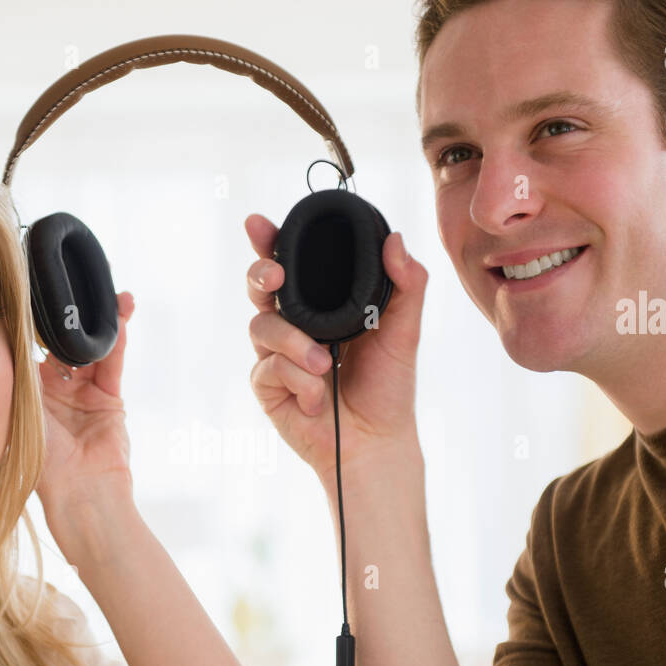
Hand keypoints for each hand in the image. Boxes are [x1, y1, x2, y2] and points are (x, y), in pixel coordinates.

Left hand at [34, 291, 135, 526]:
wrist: (79, 493)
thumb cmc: (42, 460)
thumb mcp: (22, 406)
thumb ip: (20, 370)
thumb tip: (11, 326)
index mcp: (27, 393)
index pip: (30, 346)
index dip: (34, 320)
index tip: (36, 289)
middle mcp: (54, 390)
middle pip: (63, 343)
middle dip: (70, 316)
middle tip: (73, 285)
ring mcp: (83, 394)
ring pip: (92, 350)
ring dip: (101, 323)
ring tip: (109, 294)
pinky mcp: (109, 400)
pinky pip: (112, 364)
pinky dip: (116, 341)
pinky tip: (120, 315)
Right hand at [244, 213, 427, 481]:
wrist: (377, 441)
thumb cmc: (388, 387)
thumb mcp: (405, 330)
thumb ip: (406, 284)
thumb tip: (396, 240)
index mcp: (322, 305)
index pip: (292, 265)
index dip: (270, 242)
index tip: (259, 225)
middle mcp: (294, 324)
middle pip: (260, 286)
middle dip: (260, 274)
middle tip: (274, 276)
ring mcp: (276, 355)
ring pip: (262, 326)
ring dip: (293, 343)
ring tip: (325, 364)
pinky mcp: (267, 386)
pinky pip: (268, 367)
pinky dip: (298, 379)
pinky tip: (318, 397)